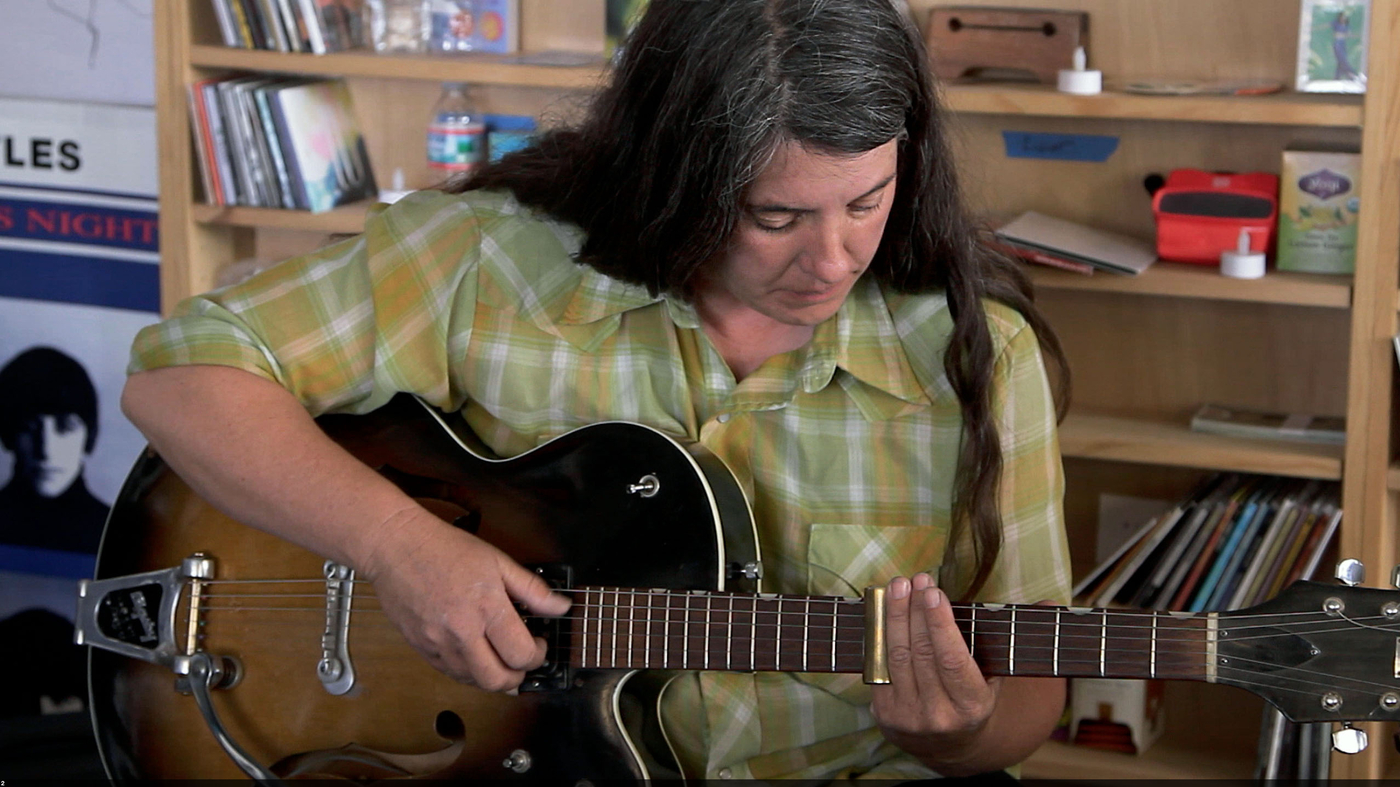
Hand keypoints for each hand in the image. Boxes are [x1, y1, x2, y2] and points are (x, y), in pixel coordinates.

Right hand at [358, 507, 571, 690]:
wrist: (397, 547)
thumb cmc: (446, 549)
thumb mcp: (498, 561)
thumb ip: (532, 590)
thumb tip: (561, 607)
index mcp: (486, 607)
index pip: (521, 654)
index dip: (538, 655)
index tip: (538, 644)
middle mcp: (461, 631)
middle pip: (497, 681)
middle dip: (517, 677)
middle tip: (522, 662)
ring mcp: (438, 643)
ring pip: (473, 682)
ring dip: (492, 676)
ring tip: (499, 657)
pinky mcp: (421, 648)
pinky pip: (450, 674)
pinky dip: (468, 671)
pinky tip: (475, 654)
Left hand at [870, 573, 999, 774]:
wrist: (950, 747)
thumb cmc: (975, 699)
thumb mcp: (997, 677)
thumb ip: (1014, 641)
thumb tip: (1051, 605)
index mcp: (971, 706)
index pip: (952, 660)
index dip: (940, 623)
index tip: (934, 592)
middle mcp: (939, 715)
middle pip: (922, 653)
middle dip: (916, 610)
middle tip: (917, 580)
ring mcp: (909, 717)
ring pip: (897, 656)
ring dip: (894, 616)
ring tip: (898, 586)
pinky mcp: (885, 715)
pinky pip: (879, 667)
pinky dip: (879, 635)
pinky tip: (882, 611)